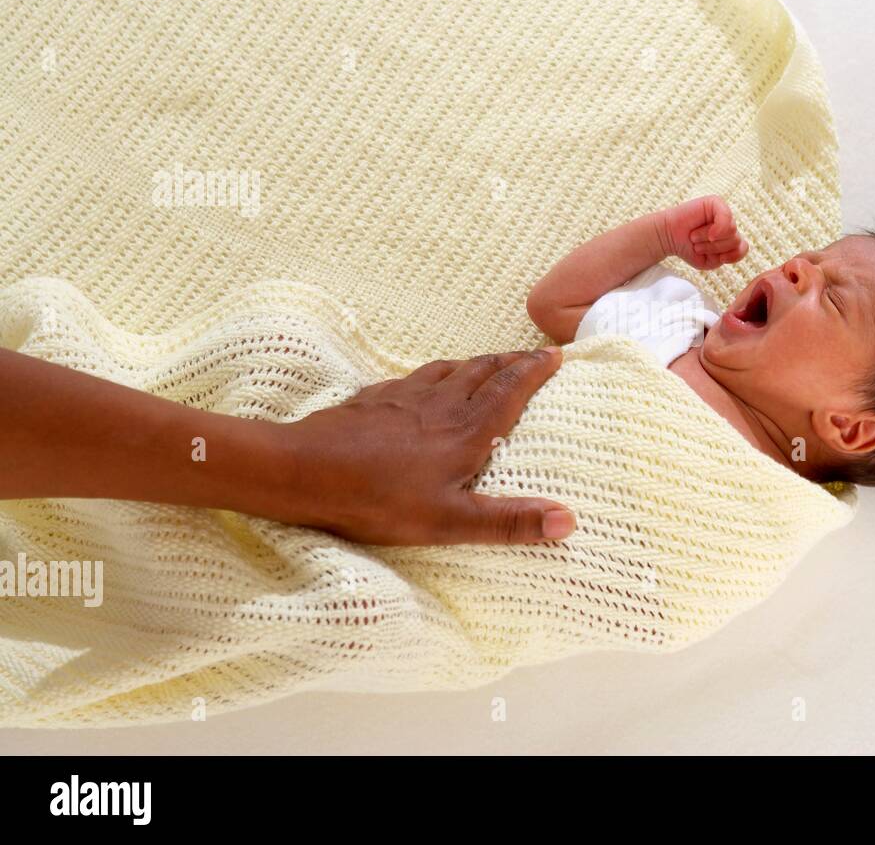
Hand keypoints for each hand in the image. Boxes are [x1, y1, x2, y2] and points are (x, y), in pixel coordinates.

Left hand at [284, 349, 575, 545]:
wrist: (304, 470)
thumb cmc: (378, 500)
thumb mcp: (449, 522)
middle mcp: (441, 404)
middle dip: (512, 361)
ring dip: (476, 363)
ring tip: (489, 363)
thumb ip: (508, 521)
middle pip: (484, 371)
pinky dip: (436, 374)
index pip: (511, 391)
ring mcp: (405, 396)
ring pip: (451, 369)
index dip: (535, 371)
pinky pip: (416, 377)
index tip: (556, 355)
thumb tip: (567, 520)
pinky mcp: (375, 398)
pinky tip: (427, 383)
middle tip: (532, 355)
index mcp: (466, 431)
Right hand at [658, 195, 749, 270]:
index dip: (731, 257)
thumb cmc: (689, 249)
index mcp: (730, 239)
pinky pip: (726, 217)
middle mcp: (728, 224)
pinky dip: (718, 229)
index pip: (742, 248)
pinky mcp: (715, 202)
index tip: (716, 258)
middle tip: (698, 245)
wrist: (668, 238)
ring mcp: (722, 212)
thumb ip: (732, 254)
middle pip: (736, 241)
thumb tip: (732, 235)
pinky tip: (708, 233)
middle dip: (714, 248)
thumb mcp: (712, 261)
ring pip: (731, 231)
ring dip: (710, 241)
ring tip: (695, 237)